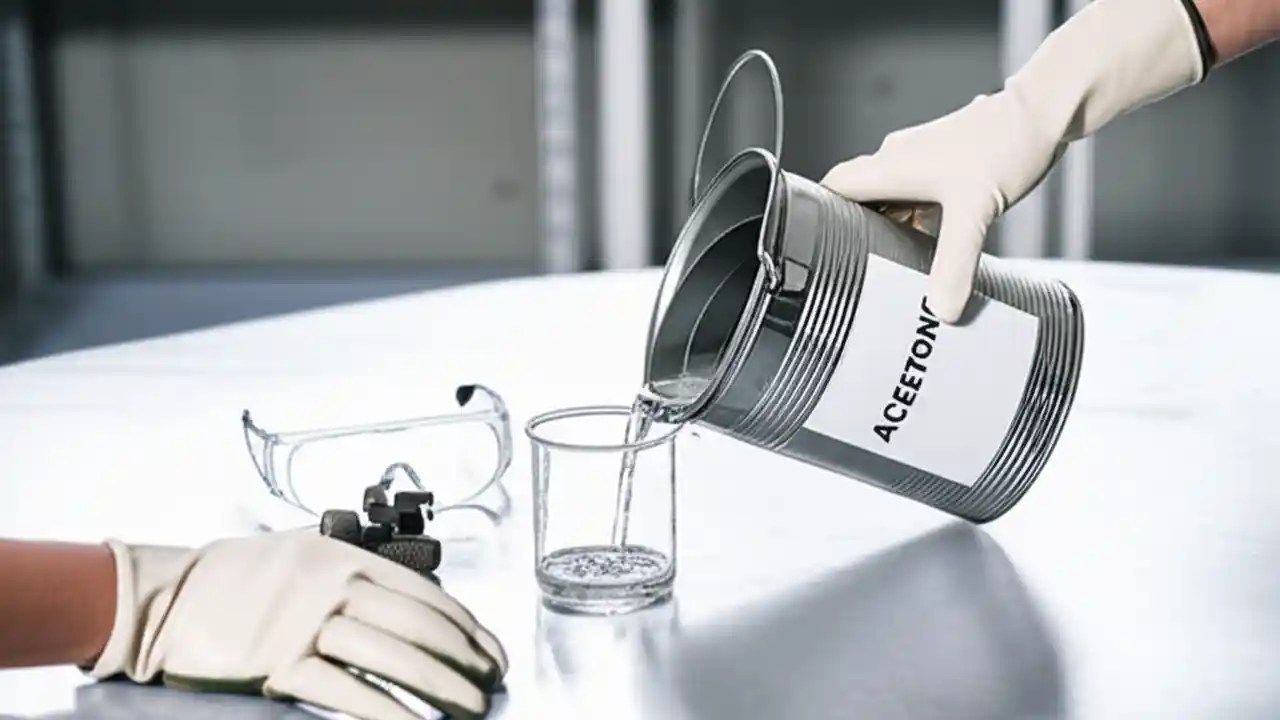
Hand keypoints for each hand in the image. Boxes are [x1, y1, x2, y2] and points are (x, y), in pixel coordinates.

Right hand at [87, 531, 507, 719]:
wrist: (160, 598)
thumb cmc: (234, 579)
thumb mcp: (301, 553)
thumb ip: (351, 571)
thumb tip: (408, 606)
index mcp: (344, 557)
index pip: (427, 596)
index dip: (468, 630)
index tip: (492, 654)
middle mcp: (333, 584)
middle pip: (420, 628)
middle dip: (466, 662)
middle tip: (491, 687)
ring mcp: (306, 623)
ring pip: (394, 659)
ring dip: (442, 689)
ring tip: (471, 709)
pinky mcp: (279, 664)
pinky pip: (349, 693)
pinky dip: (390, 713)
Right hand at [822, 0, 1205, 322]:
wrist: (1044, 113)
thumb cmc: (1005, 146)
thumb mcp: (975, 214)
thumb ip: (955, 265)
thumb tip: (943, 309)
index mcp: (890, 166)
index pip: (834, 186)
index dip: (816, 213)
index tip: (810, 244)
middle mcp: (898, 158)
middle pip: (859, 197)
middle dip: (854, 231)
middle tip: (853, 267)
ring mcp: (922, 158)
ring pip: (890, 198)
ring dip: (888, 227)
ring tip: (890, 263)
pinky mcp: (945, 162)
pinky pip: (916, 195)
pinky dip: (915, 219)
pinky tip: (929, 243)